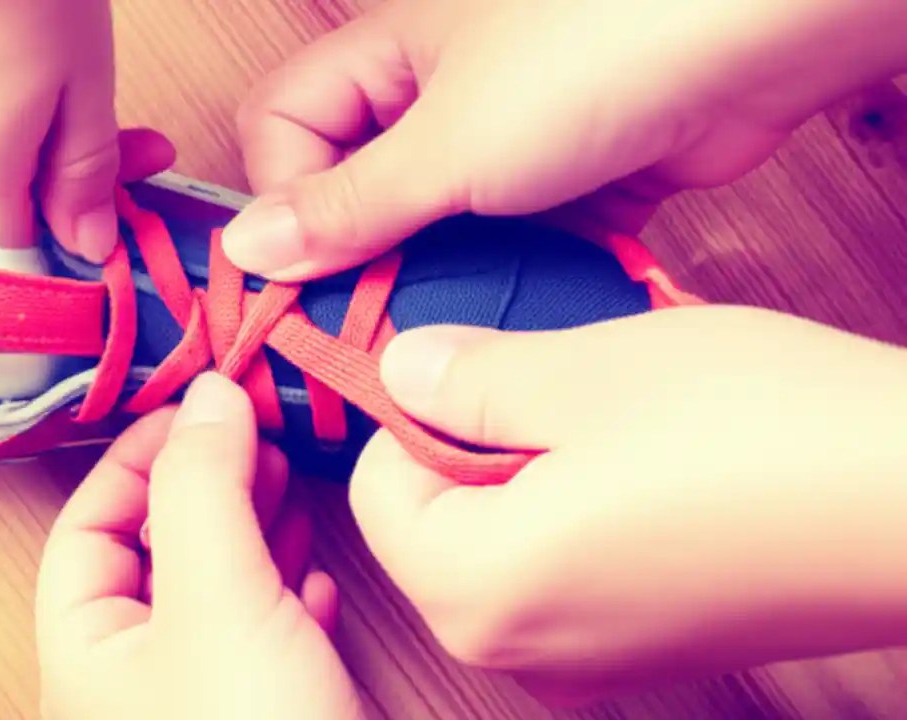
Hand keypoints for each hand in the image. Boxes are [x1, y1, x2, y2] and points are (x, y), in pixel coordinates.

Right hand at [0, 0, 150, 259]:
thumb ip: (83, 171)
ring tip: (68, 53)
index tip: (106, 195)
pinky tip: (19, 31)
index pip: (3, 234)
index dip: (55, 225)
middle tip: (132, 128)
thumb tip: (87, 247)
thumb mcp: (84, 84)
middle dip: (63, 160)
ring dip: (29, 113)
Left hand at [36, 374, 360, 719]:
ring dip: (257, 525)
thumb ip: (204, 488)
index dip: (138, 457)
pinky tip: (317, 575)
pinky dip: (293, 588)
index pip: (86, 526)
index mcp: (88, 652)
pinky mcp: (278, 709)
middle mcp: (140, 672)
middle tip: (257, 431)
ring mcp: (211, 693)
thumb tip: (209, 394)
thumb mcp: (216, 598)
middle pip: (159, 545)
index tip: (201, 408)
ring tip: (289, 478)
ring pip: (222, 583)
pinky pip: (273, 630)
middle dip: (208, 482)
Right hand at [227, 0, 906, 280]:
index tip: (302, 268)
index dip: (282, 195)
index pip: (284, 125)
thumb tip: (251, 247)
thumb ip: (349, 207)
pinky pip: (501, 243)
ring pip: (430, 224)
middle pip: (355, 184)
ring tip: (438, 320)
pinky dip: (497, 278)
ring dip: (430, 275)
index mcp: (388, 55)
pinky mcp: (562, 184)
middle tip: (364, 316)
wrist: (754, 44)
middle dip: (358, 252)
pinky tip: (501, 312)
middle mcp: (437, 93)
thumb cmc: (596, 52)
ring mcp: (503, 139)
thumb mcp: (448, 144)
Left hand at [354, 305, 906, 704]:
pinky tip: (648, 463)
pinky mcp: (643, 650)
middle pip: (431, 524)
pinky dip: (578, 507)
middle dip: (473, 441)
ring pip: (500, 540)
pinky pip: (564, 570)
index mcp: (480, 592)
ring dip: (531, 467)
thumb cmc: (762, 438)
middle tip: (553, 384)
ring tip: (610, 418)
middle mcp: (522, 653)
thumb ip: (465, 378)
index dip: (414, 413)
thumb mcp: (583, 373)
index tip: (469, 366)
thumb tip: (404, 372)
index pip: (373, 491)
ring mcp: (587, 663)